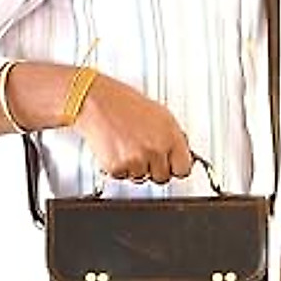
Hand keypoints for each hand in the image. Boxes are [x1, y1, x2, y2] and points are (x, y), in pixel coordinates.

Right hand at [74, 74, 193, 184]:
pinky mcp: (117, 168)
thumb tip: (183, 153)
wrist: (97, 102)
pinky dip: (120, 167)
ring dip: (136, 168)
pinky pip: (123, 177)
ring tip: (128, 146)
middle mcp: (155, 149)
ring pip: (141, 178)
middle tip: (144, 152)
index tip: (171, 164)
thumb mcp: (160, 114)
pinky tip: (117, 149)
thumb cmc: (125, 104)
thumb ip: (173, 138)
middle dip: (155, 168)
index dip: (176, 167)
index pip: (183, 169)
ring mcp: (136, 160)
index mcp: (170, 136)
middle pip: (162, 178)